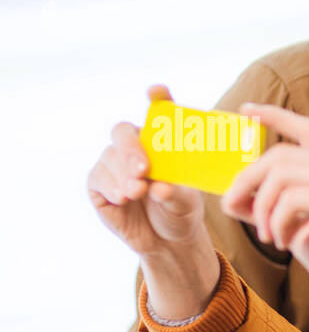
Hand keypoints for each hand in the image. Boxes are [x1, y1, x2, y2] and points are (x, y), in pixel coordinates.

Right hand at [87, 84, 205, 257]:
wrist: (168, 240)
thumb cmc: (181, 211)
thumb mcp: (186, 202)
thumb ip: (175, 192)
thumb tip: (161, 187)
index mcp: (161, 141)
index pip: (158, 111)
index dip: (157, 97)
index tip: (157, 91)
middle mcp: (134, 146)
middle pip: (122, 132)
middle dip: (131, 147)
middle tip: (143, 168)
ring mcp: (114, 164)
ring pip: (110, 157)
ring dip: (123, 174)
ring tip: (138, 192)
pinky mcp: (99, 184)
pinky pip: (99, 178)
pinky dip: (111, 187)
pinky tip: (124, 198)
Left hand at [220, 102, 308, 306]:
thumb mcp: (300, 226)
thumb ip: (270, 208)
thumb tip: (230, 198)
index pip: (305, 129)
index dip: (274, 116)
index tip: (246, 110)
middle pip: (279, 154)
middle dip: (247, 180)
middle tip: (233, 207)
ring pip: (279, 177)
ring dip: (262, 209)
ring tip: (269, 237)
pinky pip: (289, 201)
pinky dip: (277, 224)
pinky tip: (285, 243)